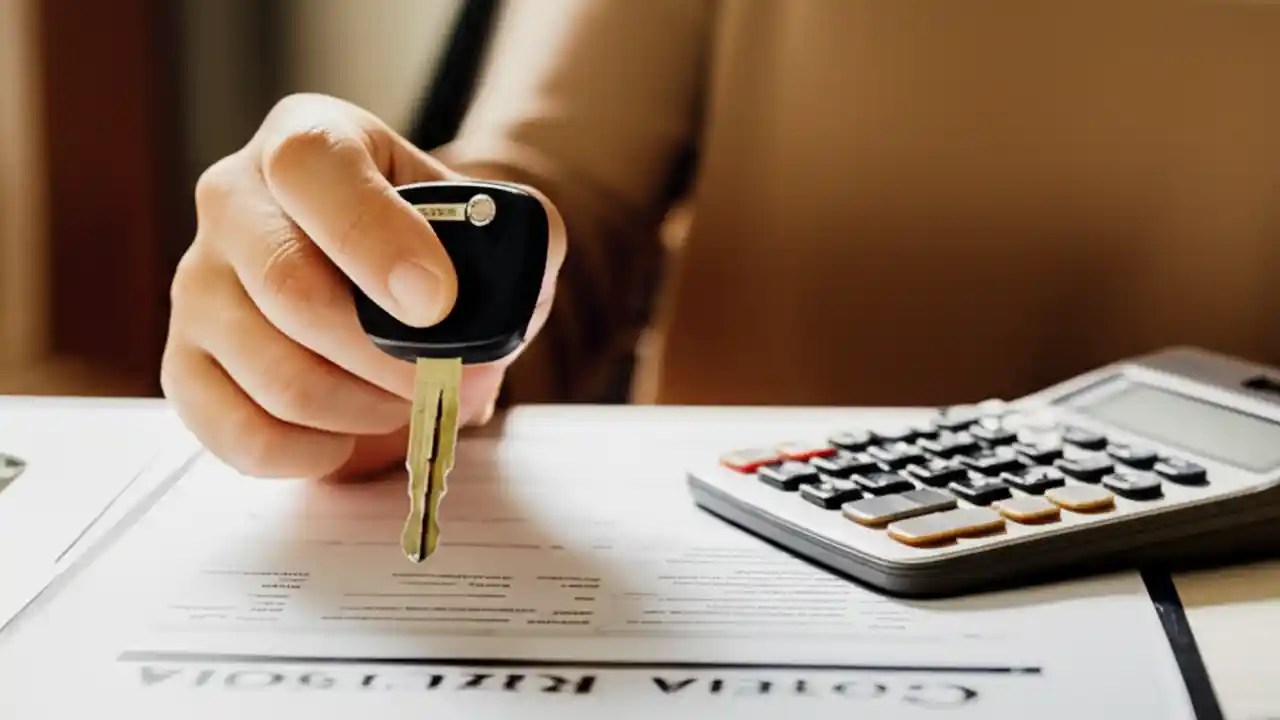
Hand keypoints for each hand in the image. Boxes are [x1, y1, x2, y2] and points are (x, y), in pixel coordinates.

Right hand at [162, 94, 565, 478]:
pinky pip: (238, 433)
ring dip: (364, 409)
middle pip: (291, 289)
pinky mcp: (186, 363)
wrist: (378, 272)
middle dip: (389, 356)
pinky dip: (310, 453)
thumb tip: (512, 296)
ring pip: (274, 374)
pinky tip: (350, 435)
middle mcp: (233, 200)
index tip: (437, 303)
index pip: (313, 170)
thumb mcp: (485, 216)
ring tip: (411, 403)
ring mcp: (199, 284)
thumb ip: (520, 239)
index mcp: (308, 142)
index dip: (375, 240)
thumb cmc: (426, 240)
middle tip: (451, 380)